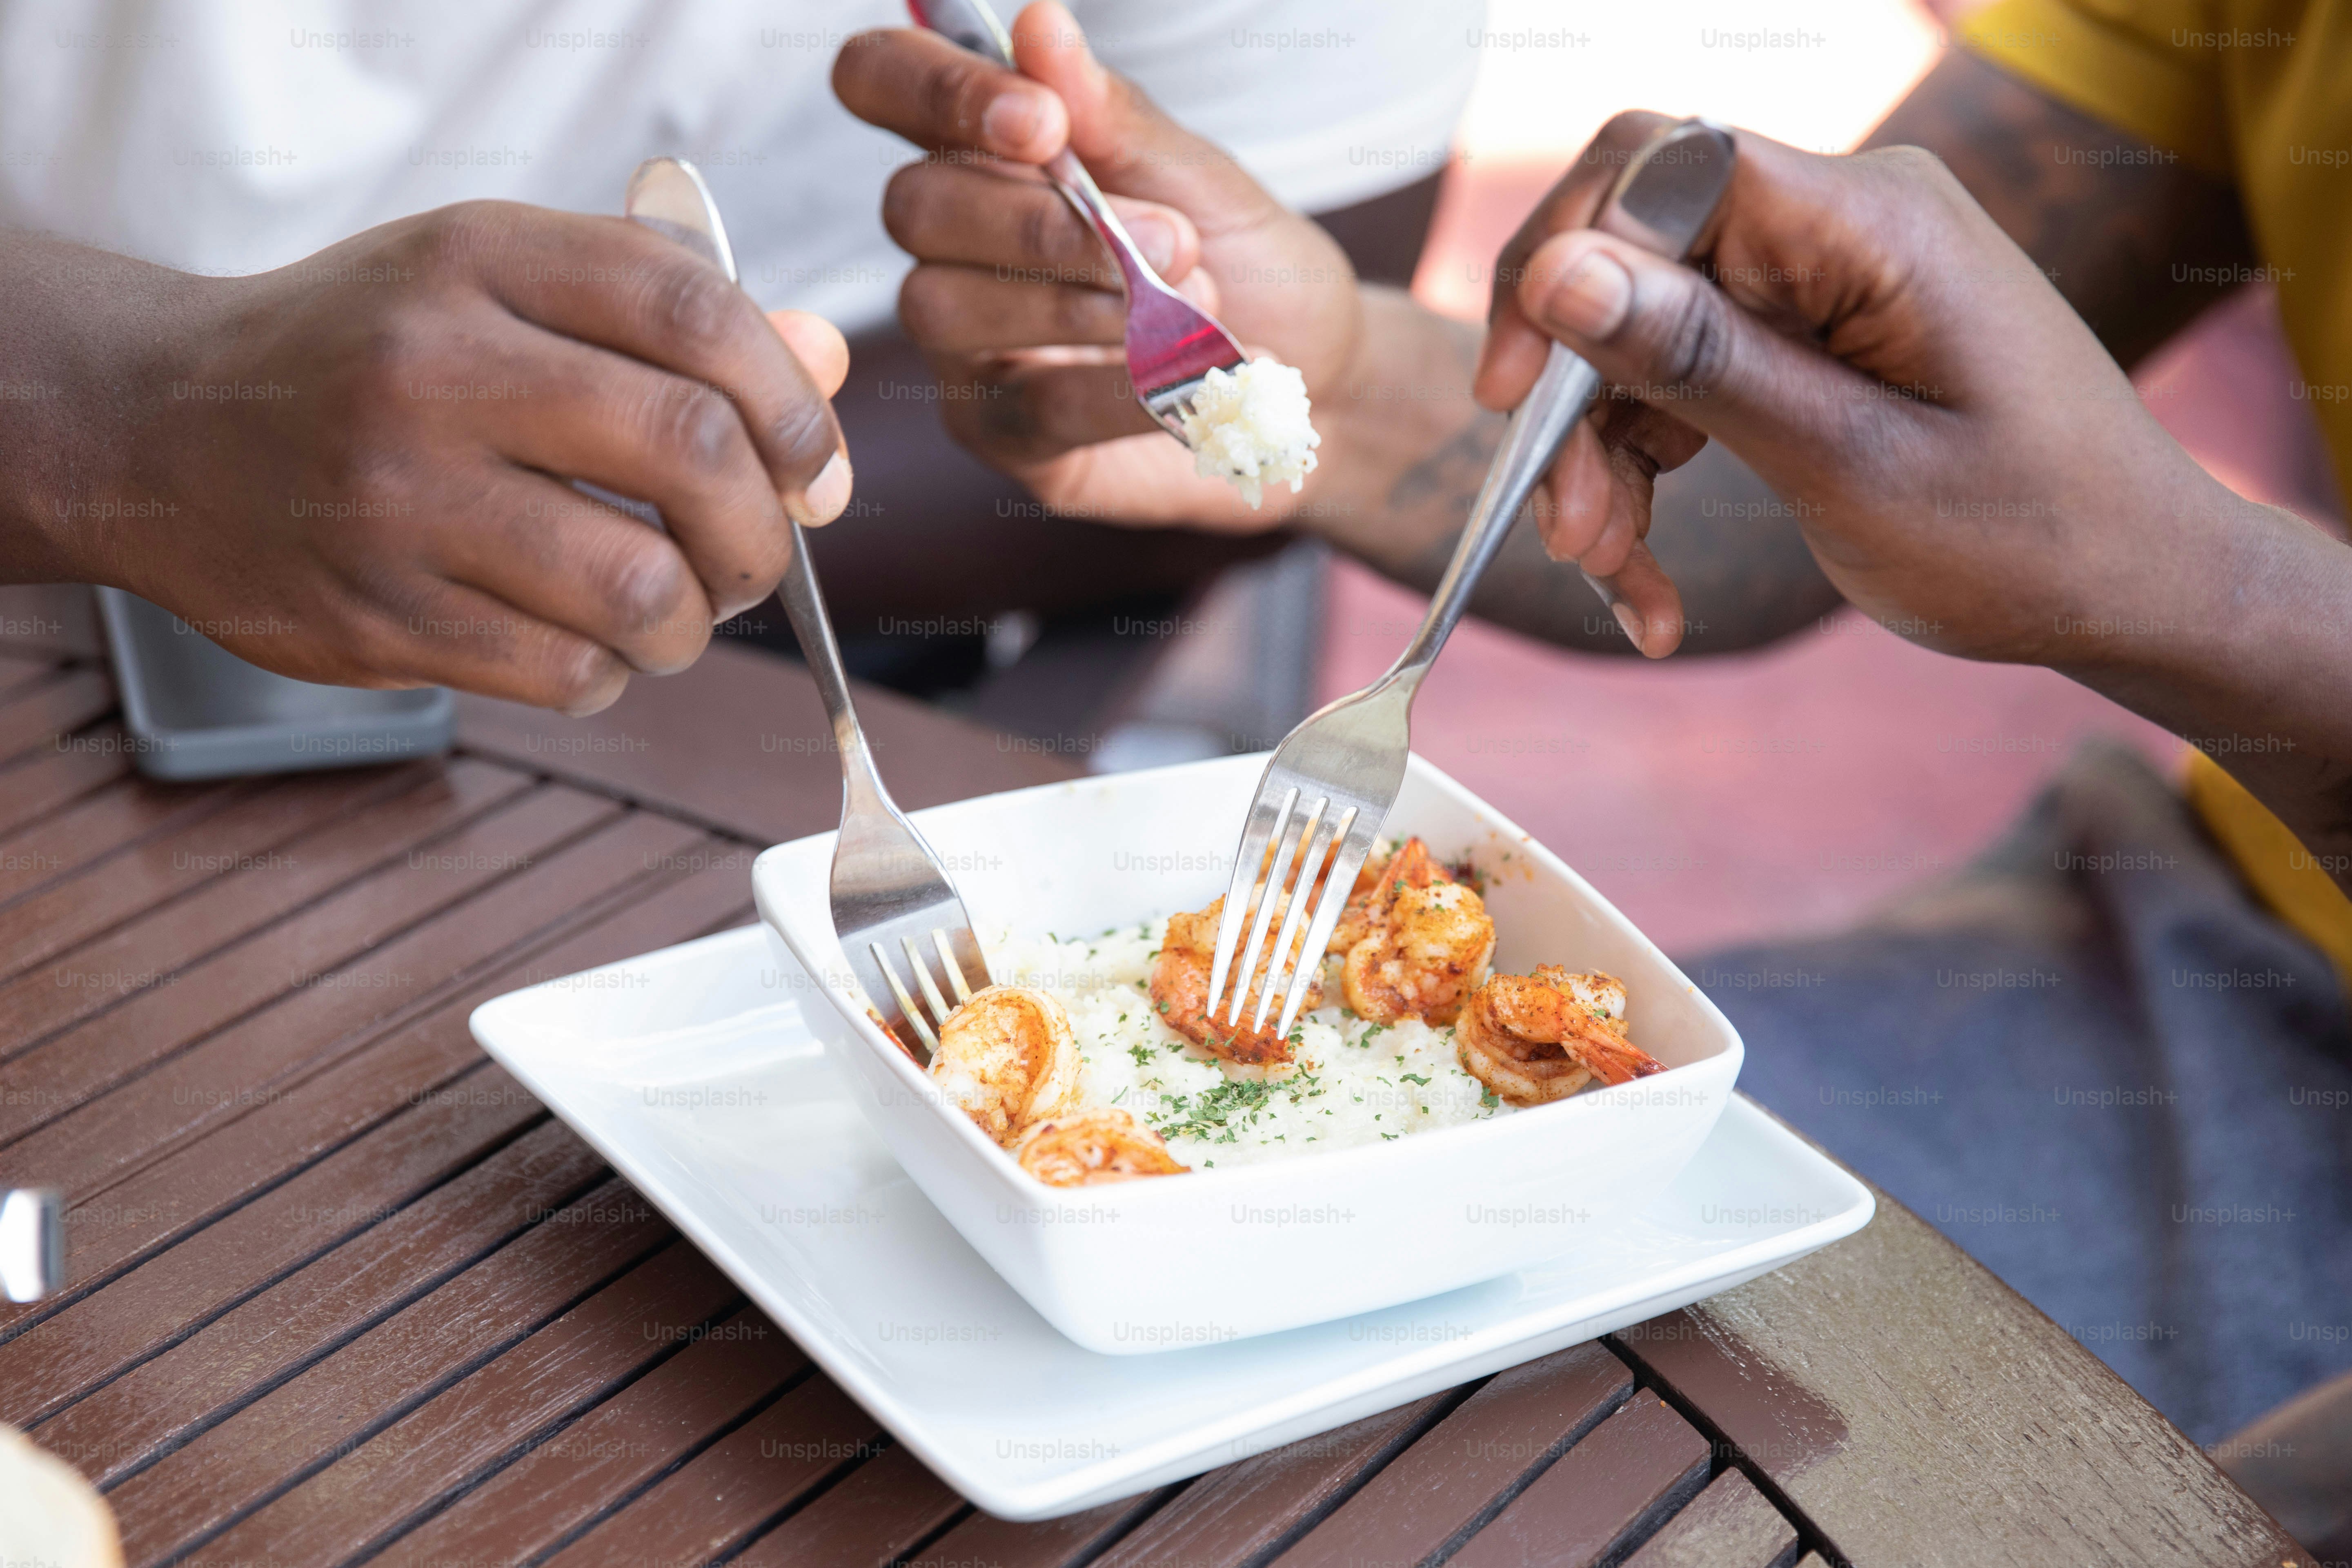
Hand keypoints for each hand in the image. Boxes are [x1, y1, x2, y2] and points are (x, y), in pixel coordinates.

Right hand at [40, 204, 851, 712]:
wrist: (159, 428)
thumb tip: (823, 370)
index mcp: (479, 260)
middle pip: (692, 453)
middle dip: (764, 530)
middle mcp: (434, 370)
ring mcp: (396, 500)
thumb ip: (668, 314)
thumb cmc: (371, 351)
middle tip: (754, 554)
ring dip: (693, 622)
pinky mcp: (373, 617)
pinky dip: (608, 674)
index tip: (813, 465)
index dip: (794, 404)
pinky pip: (566, 676)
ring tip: (670, 607)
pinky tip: (581, 644)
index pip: (698, 315)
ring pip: (640, 590)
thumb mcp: (501, 284)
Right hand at [833, 0, 1360, 527]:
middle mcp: (951, 243)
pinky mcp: (1003, 435)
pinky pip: (1032, 405)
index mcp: (984, 150)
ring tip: (1193, 305)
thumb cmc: (1251, 269)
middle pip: (911, 206)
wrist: (1318, 386)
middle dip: (1040, 221)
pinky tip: (1188, 377)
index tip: (1044, 124)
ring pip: (946, 305)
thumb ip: (1113, 116)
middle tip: (1172, 239)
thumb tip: (1038, 23)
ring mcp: (966, 346)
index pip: (881, 81)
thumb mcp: (1200, 178)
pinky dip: (1120, 389)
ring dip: (1078, 302)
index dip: (934, 90)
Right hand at [1473, 114, 2226, 664]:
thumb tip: (1558, 270)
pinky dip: (1646, 474)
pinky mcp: (1805, 332)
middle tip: (1570, 533)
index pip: (1655, 169)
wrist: (2128, 585)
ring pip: (1636, 334)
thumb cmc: (2025, 536)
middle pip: (1628, 259)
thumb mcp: (1849, 462)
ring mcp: (1820, 277)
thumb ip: (1701, 359)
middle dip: (1574, 396)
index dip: (1558, 266)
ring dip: (1601, 459)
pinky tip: (1645, 577)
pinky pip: (1680, 378)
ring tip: (1619, 575)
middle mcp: (1837, 224)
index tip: (1515, 399)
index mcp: (1870, 221)